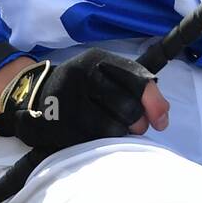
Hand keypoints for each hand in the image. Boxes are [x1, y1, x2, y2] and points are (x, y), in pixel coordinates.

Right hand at [0, 48, 169, 152]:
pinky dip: (101, 143)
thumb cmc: (86, 87)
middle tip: (135, 126)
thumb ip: (139, 87)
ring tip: (114, 129)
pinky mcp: (57, 125)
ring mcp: (67, 100)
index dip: (154, 102)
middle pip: (128, 107)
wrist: (38, 95)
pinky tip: (94, 135)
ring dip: (121, 134)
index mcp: (98, 60)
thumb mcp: (108, 75)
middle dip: (138, 122)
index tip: (161, 121)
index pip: (136, 79)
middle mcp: (81, 75)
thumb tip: (162, 116)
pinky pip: (93, 141)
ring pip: (113, 128)